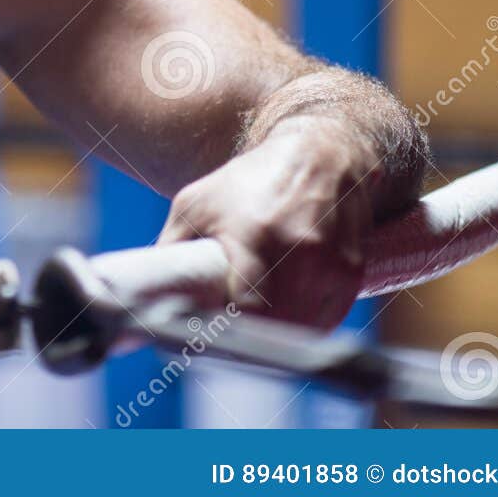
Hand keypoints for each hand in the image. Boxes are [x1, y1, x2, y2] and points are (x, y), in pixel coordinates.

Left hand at [155, 121, 374, 328]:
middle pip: (278, 324)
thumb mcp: (195, 203)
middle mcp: (297, 249)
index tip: (210, 338)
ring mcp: (330, 261)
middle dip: (253, 340)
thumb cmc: (246, 182)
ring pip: (306, 327)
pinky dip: (307, 326)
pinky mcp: (352, 271)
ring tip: (256, 336)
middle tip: (229, 342)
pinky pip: (328, 317)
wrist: (317, 155)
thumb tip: (145, 289)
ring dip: (281, 338)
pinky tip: (286, 323)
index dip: (230, 331)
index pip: (247, 307)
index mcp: (252, 233)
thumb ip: (171, 245)